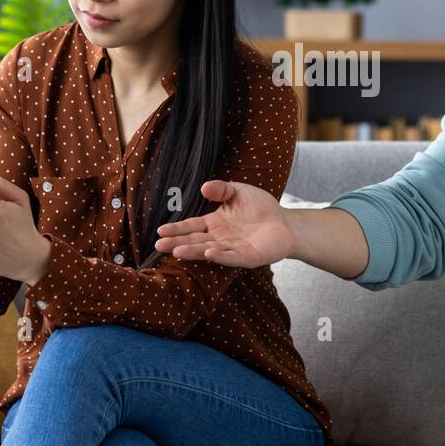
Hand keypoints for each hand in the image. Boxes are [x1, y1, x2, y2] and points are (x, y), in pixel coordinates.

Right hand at [153, 179, 295, 268]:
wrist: (286, 222)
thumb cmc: (261, 207)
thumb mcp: (238, 192)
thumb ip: (222, 189)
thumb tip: (204, 187)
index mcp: (215, 223)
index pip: (192, 226)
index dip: (177, 228)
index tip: (160, 230)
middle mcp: (219, 238)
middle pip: (194, 241)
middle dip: (177, 243)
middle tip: (159, 245)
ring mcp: (232, 249)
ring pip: (208, 250)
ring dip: (192, 251)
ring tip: (175, 252)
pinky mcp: (247, 257)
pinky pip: (231, 257)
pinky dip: (219, 255)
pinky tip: (208, 252)